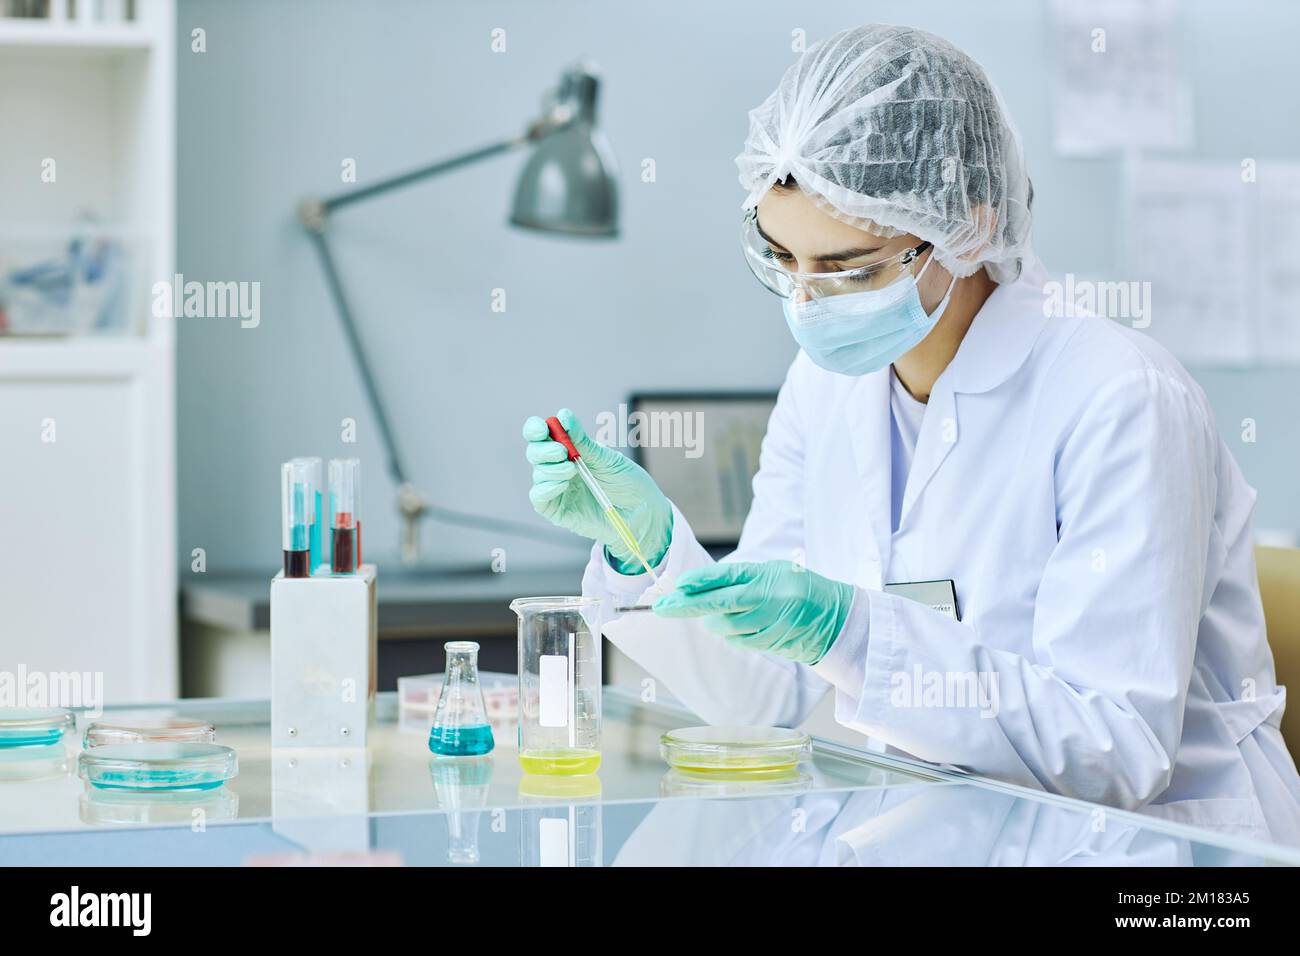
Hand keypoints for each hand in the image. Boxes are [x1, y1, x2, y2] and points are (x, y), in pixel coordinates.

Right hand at [522, 408, 672, 570]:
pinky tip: (563, 484)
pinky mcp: (556, 510)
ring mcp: (557, 489)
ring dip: (552, 468)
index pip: (542, 435)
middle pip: (535, 452)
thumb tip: (563, 415)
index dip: (536, 429)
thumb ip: (583, 442)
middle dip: (544, 449)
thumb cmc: (628, 483)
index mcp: (571, 450)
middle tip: (563, 452)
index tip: (543, 428)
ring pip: (538, 472)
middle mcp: (560, 467)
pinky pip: (538, 497)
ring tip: (573, 470)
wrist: (642, 514)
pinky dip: (546, 488)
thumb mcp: (607, 459)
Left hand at [652, 560, 852, 663]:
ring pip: (725, 626)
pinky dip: (732, 634)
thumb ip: (739, 579)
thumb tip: (696, 588)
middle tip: (661, 606)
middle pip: (719, 603)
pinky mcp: (772, 641)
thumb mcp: (771, 572)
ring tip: (717, 615)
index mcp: (767, 575)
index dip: (700, 581)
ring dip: (713, 622)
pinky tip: (738, 626)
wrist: (835, 617)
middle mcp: (769, 598)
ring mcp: (771, 622)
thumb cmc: (796, 587)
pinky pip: (740, 640)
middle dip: (686, 605)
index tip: (677, 585)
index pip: (728, 576)